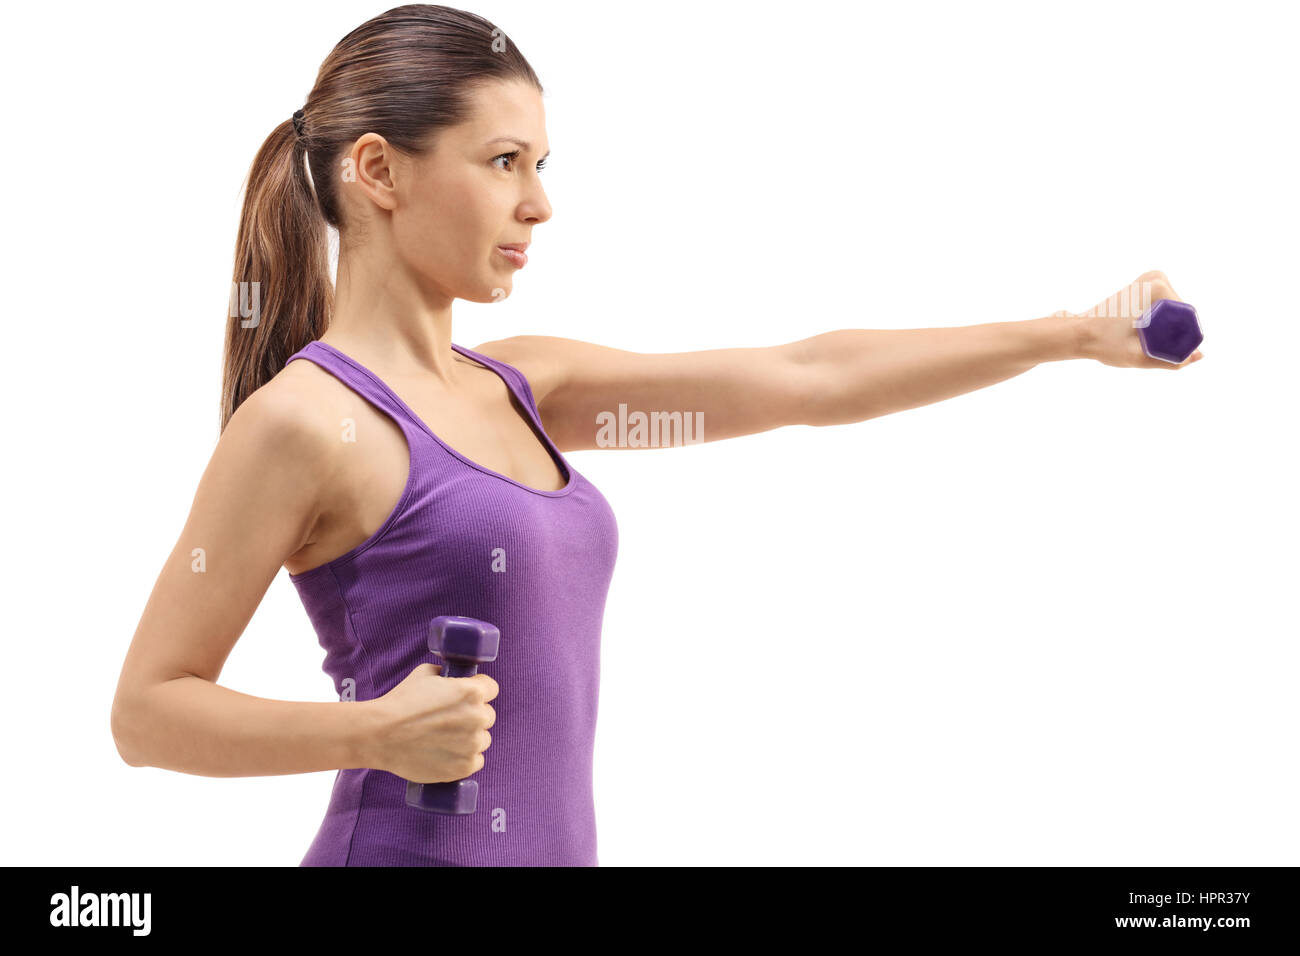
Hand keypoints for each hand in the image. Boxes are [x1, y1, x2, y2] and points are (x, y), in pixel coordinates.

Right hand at [368, 663, 498, 782]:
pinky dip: (465, 759)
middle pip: (487, 716)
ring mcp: (472, 744)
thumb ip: (446, 676)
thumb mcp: (425, 674)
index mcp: (472, 692)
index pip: (491, 689)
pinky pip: (476, 761)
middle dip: (473, 716)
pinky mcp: (464, 766)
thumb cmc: (400, 702)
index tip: (467, 697)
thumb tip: (454, 679)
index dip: (478, 690)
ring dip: (470, 739)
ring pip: (482, 739)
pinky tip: (449, 755)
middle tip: (451, 720)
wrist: (380, 735)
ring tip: (446, 739)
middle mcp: (478, 717)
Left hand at [1056, 270, 1204, 368]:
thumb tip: (1200, 355)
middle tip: (1144, 346)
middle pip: (1181, 314)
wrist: (1078, 332)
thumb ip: (1171, 360)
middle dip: (1172, 334)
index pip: (1187, 318)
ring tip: (1141, 339)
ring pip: (1174, 313)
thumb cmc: (1104, 344)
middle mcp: (1156, 277)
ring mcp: (1150, 279)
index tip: (1157, 351)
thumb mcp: (1138, 357)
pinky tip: (1144, 332)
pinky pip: (1165, 309)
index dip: (1180, 340)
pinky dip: (1160, 323)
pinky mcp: (1145, 285)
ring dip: (1166, 330)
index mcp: (1157, 286)